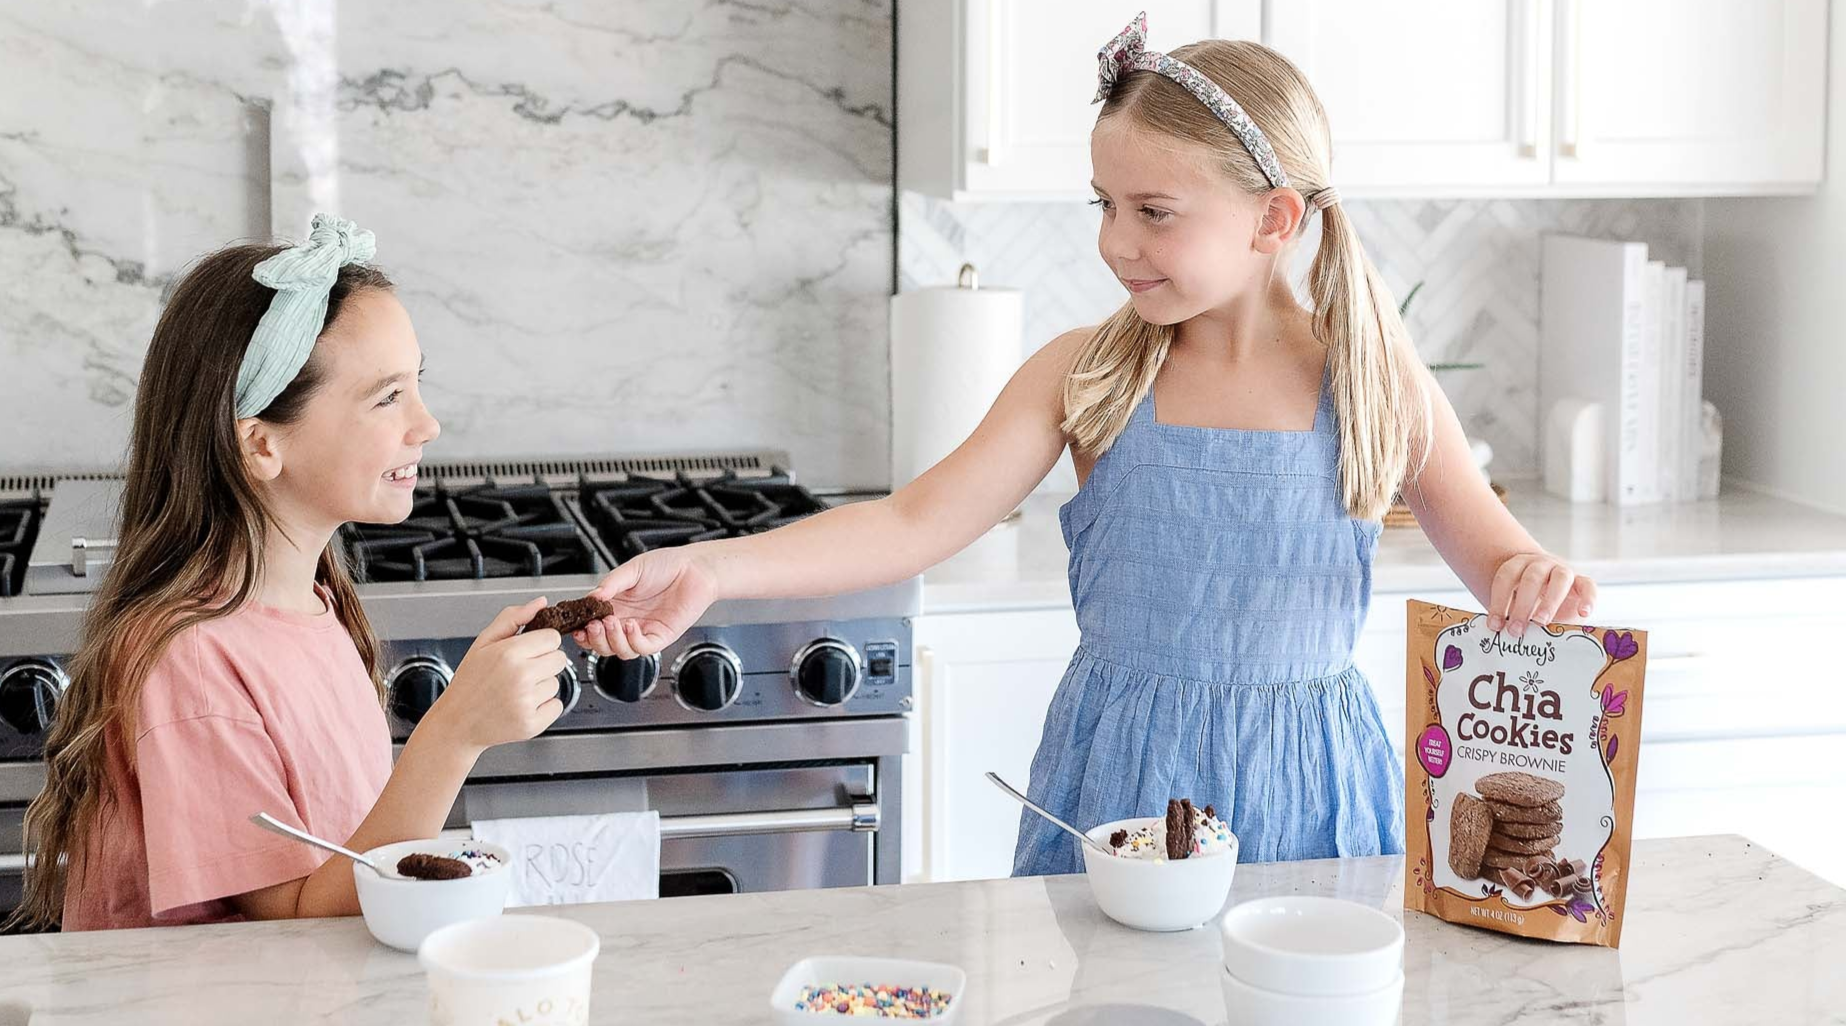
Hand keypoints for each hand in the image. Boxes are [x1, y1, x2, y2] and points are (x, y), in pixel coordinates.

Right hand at [419, 598, 567, 752]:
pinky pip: (556, 706)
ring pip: (556, 683)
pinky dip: (543, 707)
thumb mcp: (484, 642)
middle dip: (543, 662)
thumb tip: (541, 603)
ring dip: (541, 685)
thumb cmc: (470, 681)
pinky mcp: (532, 724)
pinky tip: (521, 705)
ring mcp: (527, 702)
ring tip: (516, 690)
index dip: (540, 643)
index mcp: (509, 653)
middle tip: (520, 671)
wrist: (457, 722)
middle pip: (560, 659)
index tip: (526, 651)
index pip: (553, 638)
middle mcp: (520, 677)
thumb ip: (513, 618)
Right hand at [573, 548, 717, 658]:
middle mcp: (627, 621)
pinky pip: (643, 648)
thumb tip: (592, 597)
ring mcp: (644, 631)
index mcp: (617, 607)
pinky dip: (633, 641)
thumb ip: (611, 583)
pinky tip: (631, 626)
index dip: (583, 632)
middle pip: (603, 645)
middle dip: (594, 640)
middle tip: (592, 626)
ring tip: (610, 623)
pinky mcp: (661, 636)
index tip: (576, 627)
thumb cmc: (667, 565)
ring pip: (621, 651)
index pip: (593, 628)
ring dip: (612, 641)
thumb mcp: (632, 570)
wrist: (694, 568)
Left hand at [1487, 553, 1596, 637]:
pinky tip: (1583, 613)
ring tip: (1541, 622)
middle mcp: (1541, 564)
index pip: (1506, 577)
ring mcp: (1563, 571)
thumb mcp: (1516, 605)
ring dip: (1550, 601)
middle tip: (1516, 630)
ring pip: (1560, 579)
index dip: (1498, 602)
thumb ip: (1511, 616)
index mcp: (1519, 565)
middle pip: (1531, 578)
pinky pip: (1588, 586)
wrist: (1549, 591)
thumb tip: (1500, 635)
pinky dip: (1588, 598)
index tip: (1494, 625)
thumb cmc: (1527, 601)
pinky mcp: (1582, 582)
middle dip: (1522, 605)